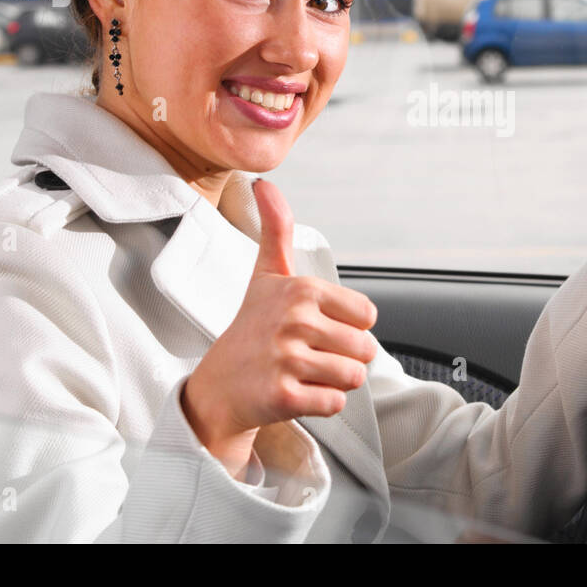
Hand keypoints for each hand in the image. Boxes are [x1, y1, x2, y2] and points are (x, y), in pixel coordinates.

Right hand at [181, 178, 378, 477]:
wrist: (218, 387)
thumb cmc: (252, 328)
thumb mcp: (266, 275)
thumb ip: (276, 229)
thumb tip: (263, 182)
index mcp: (301, 289)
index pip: (368, 317)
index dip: (347, 327)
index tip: (314, 328)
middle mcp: (294, 321)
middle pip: (365, 349)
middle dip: (343, 358)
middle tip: (307, 356)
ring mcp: (286, 359)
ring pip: (353, 377)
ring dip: (334, 382)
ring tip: (303, 374)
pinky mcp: (283, 396)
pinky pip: (335, 403)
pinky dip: (322, 404)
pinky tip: (296, 393)